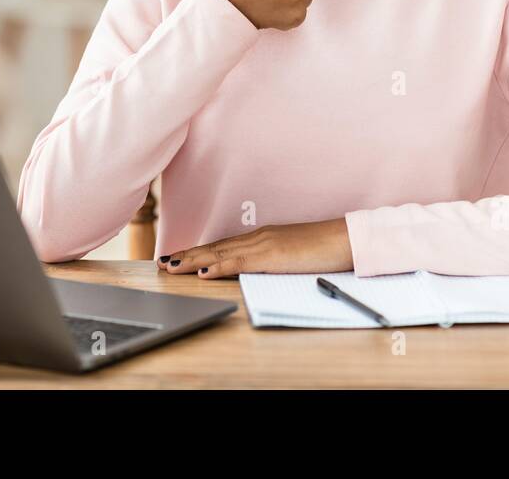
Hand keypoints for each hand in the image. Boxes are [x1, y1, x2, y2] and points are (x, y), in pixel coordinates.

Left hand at [157, 218, 353, 278]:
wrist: (344, 239)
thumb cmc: (324, 249)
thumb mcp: (292, 257)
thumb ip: (273, 261)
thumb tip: (256, 272)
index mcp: (262, 238)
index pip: (224, 245)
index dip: (200, 252)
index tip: (179, 256)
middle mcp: (258, 237)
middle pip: (216, 246)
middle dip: (188, 255)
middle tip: (163, 262)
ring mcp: (264, 244)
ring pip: (222, 252)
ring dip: (194, 260)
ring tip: (172, 266)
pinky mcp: (272, 255)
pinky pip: (240, 262)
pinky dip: (220, 266)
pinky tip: (204, 272)